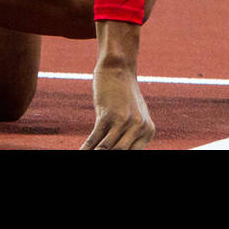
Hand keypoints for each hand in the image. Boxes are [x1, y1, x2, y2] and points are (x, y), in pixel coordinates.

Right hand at [81, 20, 153, 148]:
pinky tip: (80, 154)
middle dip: (105, 159)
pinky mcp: (109, 115)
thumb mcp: (133, 115)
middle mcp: (140, 128)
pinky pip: (95, 139)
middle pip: (120, 155)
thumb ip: (130, 135)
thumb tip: (117, 150)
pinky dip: (86, 149)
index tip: (105, 160)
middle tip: (93, 162)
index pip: (131, 155)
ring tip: (84, 158)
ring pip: (107, 151)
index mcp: (148, 132)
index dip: (117, 160)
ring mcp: (125, 121)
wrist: (118, 67)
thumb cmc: (122, 93)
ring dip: (93, 155)